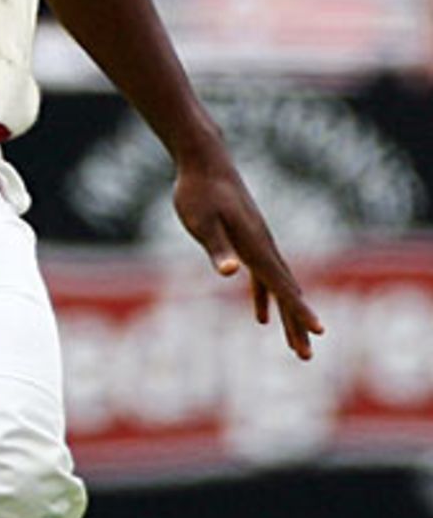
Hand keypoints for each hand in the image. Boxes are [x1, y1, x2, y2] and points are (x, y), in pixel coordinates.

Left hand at [173, 149, 323, 359]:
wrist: (205, 160)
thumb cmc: (199, 191)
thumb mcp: (201, 222)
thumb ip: (217, 249)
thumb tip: (232, 273)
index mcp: (255, 247)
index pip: (282, 286)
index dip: (300, 311)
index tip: (318, 332)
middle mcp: (264, 247)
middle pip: (287, 293)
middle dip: (297, 326)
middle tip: (306, 357)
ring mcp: (258, 244)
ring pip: (279, 288)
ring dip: (288, 318)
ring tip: (295, 347)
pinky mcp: (248, 241)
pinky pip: (263, 278)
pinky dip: (265, 299)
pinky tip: (261, 318)